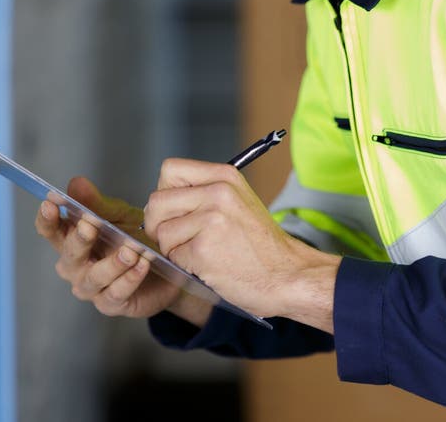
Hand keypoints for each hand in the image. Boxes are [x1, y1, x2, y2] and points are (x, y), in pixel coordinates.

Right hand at [35, 176, 208, 323]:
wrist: (166, 264)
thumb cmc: (133, 235)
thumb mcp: (117, 215)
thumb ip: (96, 203)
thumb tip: (75, 183)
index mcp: (71, 240)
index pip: (51, 231)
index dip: (47, 218)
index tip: (50, 203)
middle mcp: (76, 267)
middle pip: (69, 255)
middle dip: (79, 239)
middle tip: (89, 224)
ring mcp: (92, 288)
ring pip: (94, 277)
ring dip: (112, 263)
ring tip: (130, 250)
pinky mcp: (113, 304)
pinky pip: (117, 293)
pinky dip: (130, 279)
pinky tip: (142, 265)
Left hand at [143, 159, 340, 328]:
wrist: (288, 274)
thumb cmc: (260, 244)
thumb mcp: (238, 201)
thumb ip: (203, 193)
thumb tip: (160, 201)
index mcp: (225, 175)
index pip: (170, 169)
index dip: (165, 192)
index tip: (176, 210)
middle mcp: (218, 192)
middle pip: (157, 200)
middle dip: (158, 224)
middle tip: (177, 238)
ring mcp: (211, 220)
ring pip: (161, 231)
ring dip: (172, 248)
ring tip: (199, 252)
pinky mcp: (204, 250)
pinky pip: (172, 256)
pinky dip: (184, 265)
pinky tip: (207, 265)